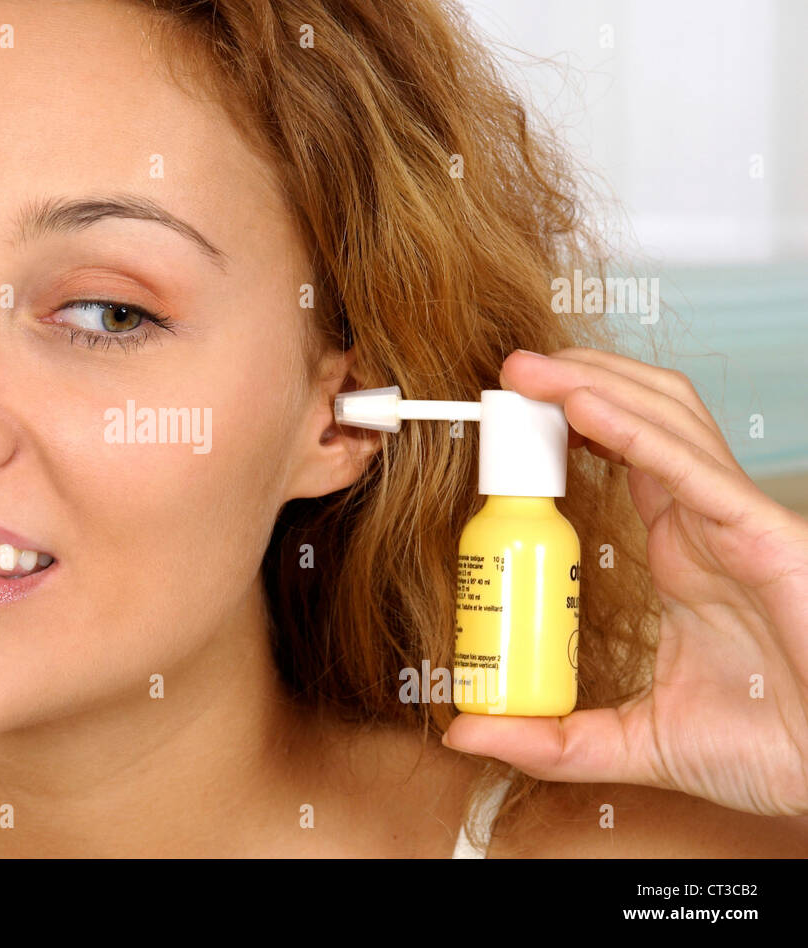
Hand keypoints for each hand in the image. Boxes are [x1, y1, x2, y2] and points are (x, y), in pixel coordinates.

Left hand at [442, 347, 807, 815]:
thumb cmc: (771, 749)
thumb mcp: (636, 742)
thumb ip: (553, 741)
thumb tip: (467, 732)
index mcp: (683, 552)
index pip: (619, 459)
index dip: (567, 426)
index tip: (503, 415)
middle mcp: (706, 524)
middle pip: (640, 420)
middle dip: (577, 384)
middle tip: (508, 371)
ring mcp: (735, 523)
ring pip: (665, 422)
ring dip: (594, 385)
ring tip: (529, 367)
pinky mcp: (763, 537)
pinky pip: (692, 467)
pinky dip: (634, 429)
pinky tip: (583, 404)